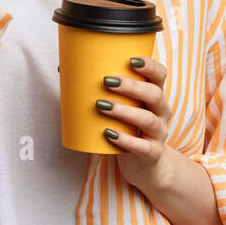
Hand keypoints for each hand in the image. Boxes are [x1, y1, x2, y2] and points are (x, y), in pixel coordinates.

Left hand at [97, 57, 173, 190]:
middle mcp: (161, 112)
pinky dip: (125, 139)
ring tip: (101, 106)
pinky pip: (142, 147)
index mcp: (155, 96)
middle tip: (107, 81)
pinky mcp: (152, 153)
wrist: (145, 165)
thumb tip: (64, 69)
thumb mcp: (124, 108)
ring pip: (147, 119)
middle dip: (131, 86)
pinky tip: (109, 133)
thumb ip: (104, 91)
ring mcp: (158, 133)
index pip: (160, 75)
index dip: (149, 65)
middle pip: (154, 94)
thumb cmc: (128, 128)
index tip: (130, 59)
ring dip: (124, 111)